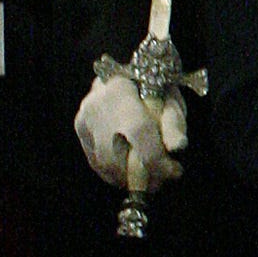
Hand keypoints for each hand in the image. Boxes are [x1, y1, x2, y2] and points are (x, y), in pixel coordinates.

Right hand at [75, 71, 186, 193]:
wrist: (125, 75)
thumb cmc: (154, 88)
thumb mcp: (171, 100)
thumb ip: (173, 123)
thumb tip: (177, 147)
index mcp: (121, 90)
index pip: (137, 131)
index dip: (156, 158)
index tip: (175, 171)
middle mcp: (96, 104)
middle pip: (116, 153)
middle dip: (143, 174)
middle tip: (162, 181)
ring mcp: (84, 118)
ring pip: (104, 162)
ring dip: (128, 179)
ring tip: (150, 180)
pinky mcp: (80, 128)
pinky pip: (96, 161)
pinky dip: (115, 174)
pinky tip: (132, 175)